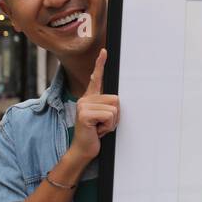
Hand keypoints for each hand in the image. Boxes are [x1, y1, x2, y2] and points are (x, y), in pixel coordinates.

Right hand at [70, 48, 118, 164]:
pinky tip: (98, 130)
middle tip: (103, 124)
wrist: (83, 149)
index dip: (100, 64)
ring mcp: (83, 105)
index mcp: (90, 98)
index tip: (104, 51)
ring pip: (114, 108)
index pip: (96, 78)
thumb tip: (118, 101)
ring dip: (112, 122)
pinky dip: (108, 126)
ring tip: (100, 127)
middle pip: (116, 99)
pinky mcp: (85, 114)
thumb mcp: (103, 117)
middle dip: (115, 115)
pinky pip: (109, 116)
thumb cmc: (95, 133)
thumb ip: (108, 107)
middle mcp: (85, 99)